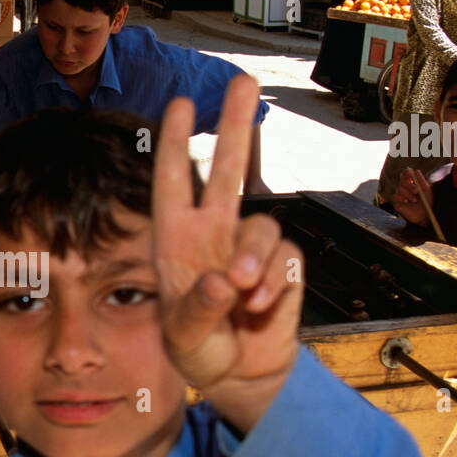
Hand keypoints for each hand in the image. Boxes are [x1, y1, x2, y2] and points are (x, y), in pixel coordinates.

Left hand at [152, 80, 302, 433]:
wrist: (240, 375)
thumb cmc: (198, 350)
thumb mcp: (184, 336)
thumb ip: (200, 308)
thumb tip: (226, 278)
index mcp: (176, 237)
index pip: (173, 181)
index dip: (174, 142)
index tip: (180, 103)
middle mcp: (214, 232)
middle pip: (228, 168)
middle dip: (235, 124)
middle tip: (244, 80)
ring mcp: (249, 247)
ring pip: (262, 222)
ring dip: (253, 256)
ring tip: (244, 289)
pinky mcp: (282, 265)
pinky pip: (283, 258)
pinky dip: (272, 283)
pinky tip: (259, 306)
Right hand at [391, 168, 432, 225]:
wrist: (425, 215)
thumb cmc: (427, 202)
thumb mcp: (427, 190)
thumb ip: (421, 180)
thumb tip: (416, 171)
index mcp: (412, 182)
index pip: (405, 174)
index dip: (406, 173)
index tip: (410, 174)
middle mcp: (404, 188)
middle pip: (402, 181)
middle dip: (410, 185)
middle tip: (417, 191)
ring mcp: (399, 195)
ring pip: (399, 189)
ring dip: (408, 194)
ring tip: (415, 200)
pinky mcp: (396, 202)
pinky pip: (394, 196)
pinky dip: (401, 198)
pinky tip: (407, 201)